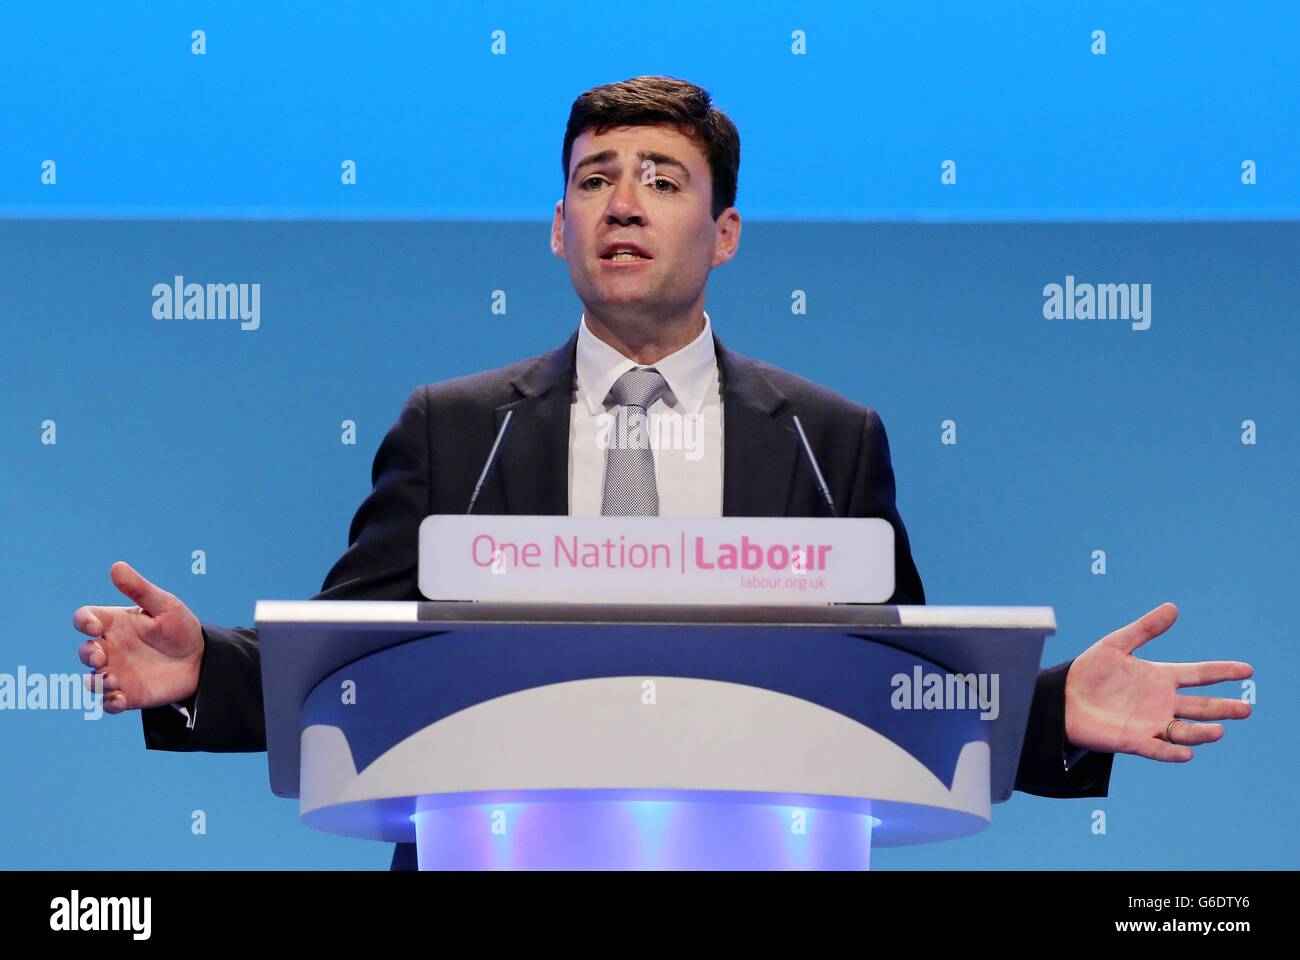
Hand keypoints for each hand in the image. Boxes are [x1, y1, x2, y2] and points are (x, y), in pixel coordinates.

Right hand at [72, 561, 204, 714]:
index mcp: (114, 623)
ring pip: (93, 680)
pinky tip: (120, 699)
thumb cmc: (180, 627)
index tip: (95, 626)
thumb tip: (116, 566)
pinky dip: (110, 703)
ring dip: (97, 682)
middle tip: (103, 655)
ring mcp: (117, 672)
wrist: (203, 659)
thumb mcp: (164, 605)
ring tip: (112, 679)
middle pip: (85, 651)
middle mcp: (111, 648)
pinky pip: (109, 703)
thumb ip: (140, 589)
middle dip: (88, 653)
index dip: (83, 622)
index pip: (85, 620)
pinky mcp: (128, 694)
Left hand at [1064, 602, 1251, 761]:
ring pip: (1184, 730)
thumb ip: (1144, 629)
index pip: (1199, 674)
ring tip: (1218, 730)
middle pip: (1200, 706)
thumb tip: (1173, 608)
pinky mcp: (1133, 741)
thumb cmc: (1089, 671)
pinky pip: (1157, 748)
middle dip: (1223, 708)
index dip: (1222, 671)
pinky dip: (1171, 752)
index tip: (1247, 669)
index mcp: (1161, 678)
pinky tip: (1186, 753)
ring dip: (1202, 732)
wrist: (1062, 697)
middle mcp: (1162, 702)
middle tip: (1246, 708)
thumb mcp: (1115, 645)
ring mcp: (1150, 723)